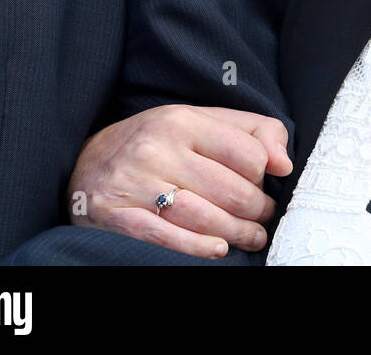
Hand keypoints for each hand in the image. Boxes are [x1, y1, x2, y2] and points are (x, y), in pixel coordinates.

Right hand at [67, 104, 293, 257]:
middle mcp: (156, 149)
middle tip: (262, 219)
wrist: (86, 162)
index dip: (264, 176)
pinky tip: (218, 250)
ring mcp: (134, 184)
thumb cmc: (159, 143)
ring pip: (205, 218)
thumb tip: (285, 164)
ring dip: (237, 234)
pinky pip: (167, 238)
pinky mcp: (116, 216)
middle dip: (257, 211)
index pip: (248, 154)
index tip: (263, 186)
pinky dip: (198, 248)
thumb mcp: (202, 122)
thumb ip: (252, 132)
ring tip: (250, 238)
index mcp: (182, 120)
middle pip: (231, 191)